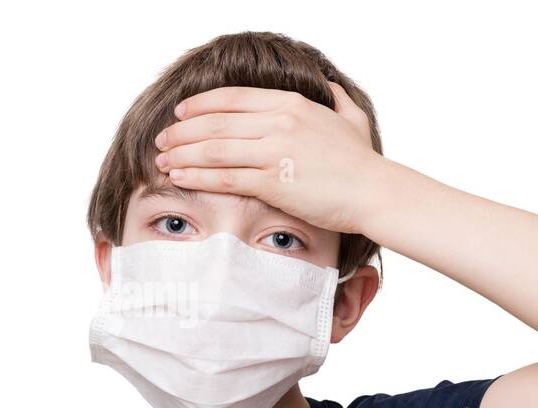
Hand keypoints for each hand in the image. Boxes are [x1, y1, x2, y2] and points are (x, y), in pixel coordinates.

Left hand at [154, 84, 381, 234]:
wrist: (375, 192)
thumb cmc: (364, 161)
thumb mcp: (352, 117)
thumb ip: (337, 98)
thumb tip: (329, 85)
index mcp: (291, 103)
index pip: (231, 98)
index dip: (199, 105)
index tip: (180, 114)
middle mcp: (278, 122)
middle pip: (215, 122)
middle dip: (181, 132)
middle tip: (162, 140)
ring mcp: (274, 152)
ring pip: (214, 149)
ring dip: (183, 154)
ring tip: (163, 161)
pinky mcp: (273, 182)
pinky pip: (225, 177)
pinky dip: (197, 177)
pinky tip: (181, 178)